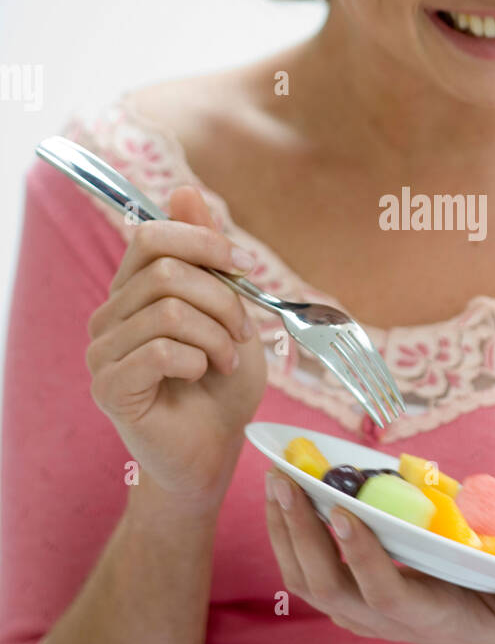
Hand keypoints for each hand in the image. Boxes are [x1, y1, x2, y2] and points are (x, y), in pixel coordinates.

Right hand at [87, 185, 266, 510]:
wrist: (213, 452)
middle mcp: (110, 316)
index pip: (151, 235)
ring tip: (227, 361)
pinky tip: (201, 376)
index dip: (201, 242)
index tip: (240, 267)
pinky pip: (158, 350)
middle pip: (165, 270)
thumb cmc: (221, 387)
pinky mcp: (109, 387)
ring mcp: (103, 352)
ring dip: (216, 335)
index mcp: (134, 291)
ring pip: (167, 309)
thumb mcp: (230, 312)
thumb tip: (185, 191)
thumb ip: (208, 256)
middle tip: (241, 334)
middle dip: (222, 299)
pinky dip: (196, 359)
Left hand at [264, 469, 494, 643]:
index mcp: (426, 616)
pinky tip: (282, 494)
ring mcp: (358, 613)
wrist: (479, 637)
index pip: (384, 592)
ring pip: (305, 579)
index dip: (361, 557)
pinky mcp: (345, 600)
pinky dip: (286, 535)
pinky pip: (302, 572)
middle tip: (285, 481)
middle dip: (300, 534)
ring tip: (275, 479)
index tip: (344, 511)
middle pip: (326, 585)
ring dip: (284, 531)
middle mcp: (382, 619)